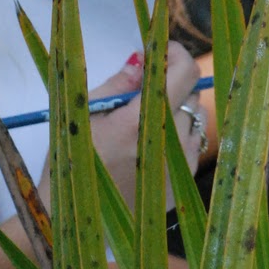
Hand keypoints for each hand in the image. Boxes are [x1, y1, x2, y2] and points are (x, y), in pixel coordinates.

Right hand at [83, 43, 202, 207]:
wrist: (78, 217)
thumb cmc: (73, 159)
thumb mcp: (85, 112)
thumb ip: (120, 82)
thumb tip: (145, 58)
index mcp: (140, 121)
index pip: (184, 72)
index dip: (175, 54)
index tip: (159, 51)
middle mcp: (167, 142)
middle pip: (192, 93)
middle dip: (172, 82)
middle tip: (144, 87)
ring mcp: (179, 165)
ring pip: (195, 118)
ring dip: (177, 109)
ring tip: (146, 120)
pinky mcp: (183, 183)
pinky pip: (192, 144)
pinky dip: (178, 135)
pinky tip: (150, 145)